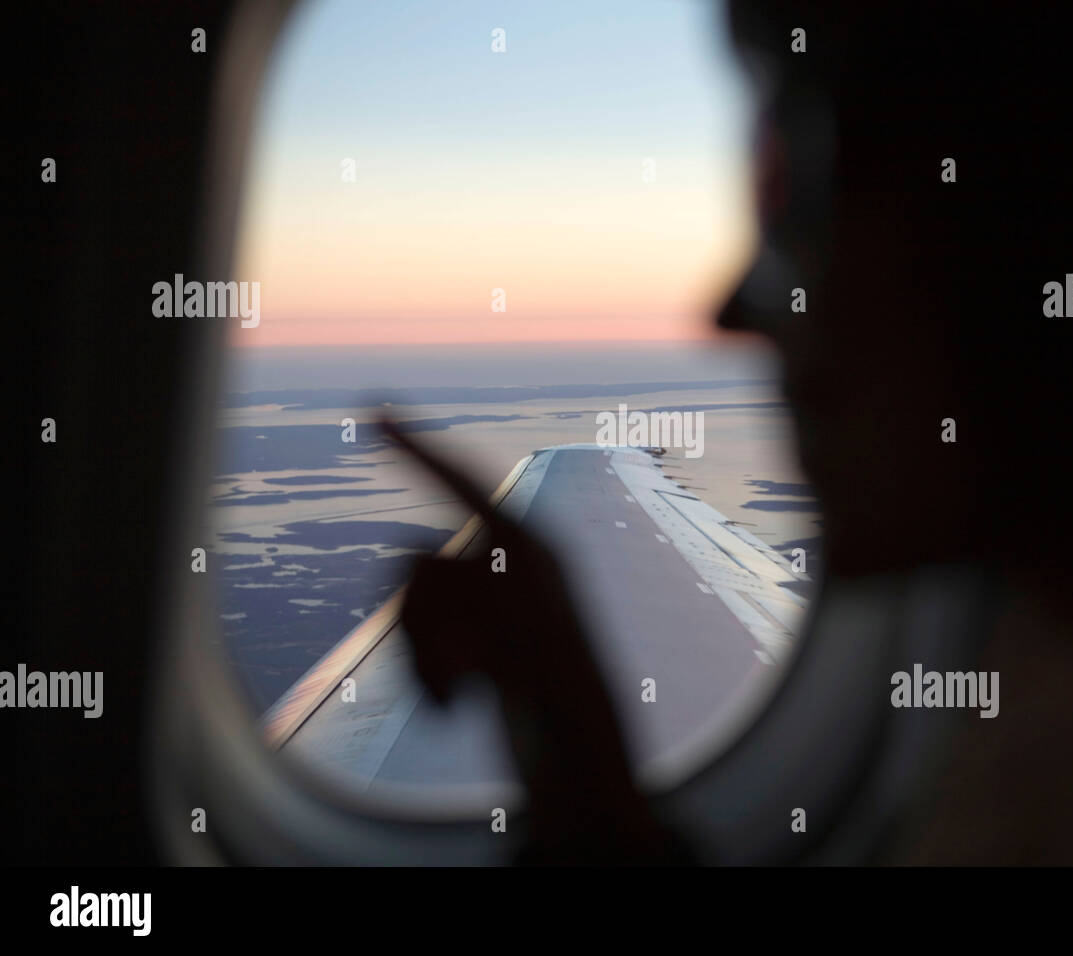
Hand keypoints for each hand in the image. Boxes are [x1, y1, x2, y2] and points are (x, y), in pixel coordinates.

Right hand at [382, 421, 692, 862]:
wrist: (581, 767)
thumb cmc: (567, 703)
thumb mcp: (520, 636)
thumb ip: (466, 590)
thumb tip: (415, 559)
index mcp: (531, 549)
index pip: (464, 481)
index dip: (417, 447)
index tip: (374, 410)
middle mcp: (508, 570)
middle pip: (415, 563)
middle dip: (418, 621)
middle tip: (456, 673)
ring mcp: (487, 611)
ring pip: (408, 608)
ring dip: (420, 658)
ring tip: (456, 698)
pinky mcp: (473, 647)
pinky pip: (414, 644)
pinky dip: (423, 676)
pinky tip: (453, 707)